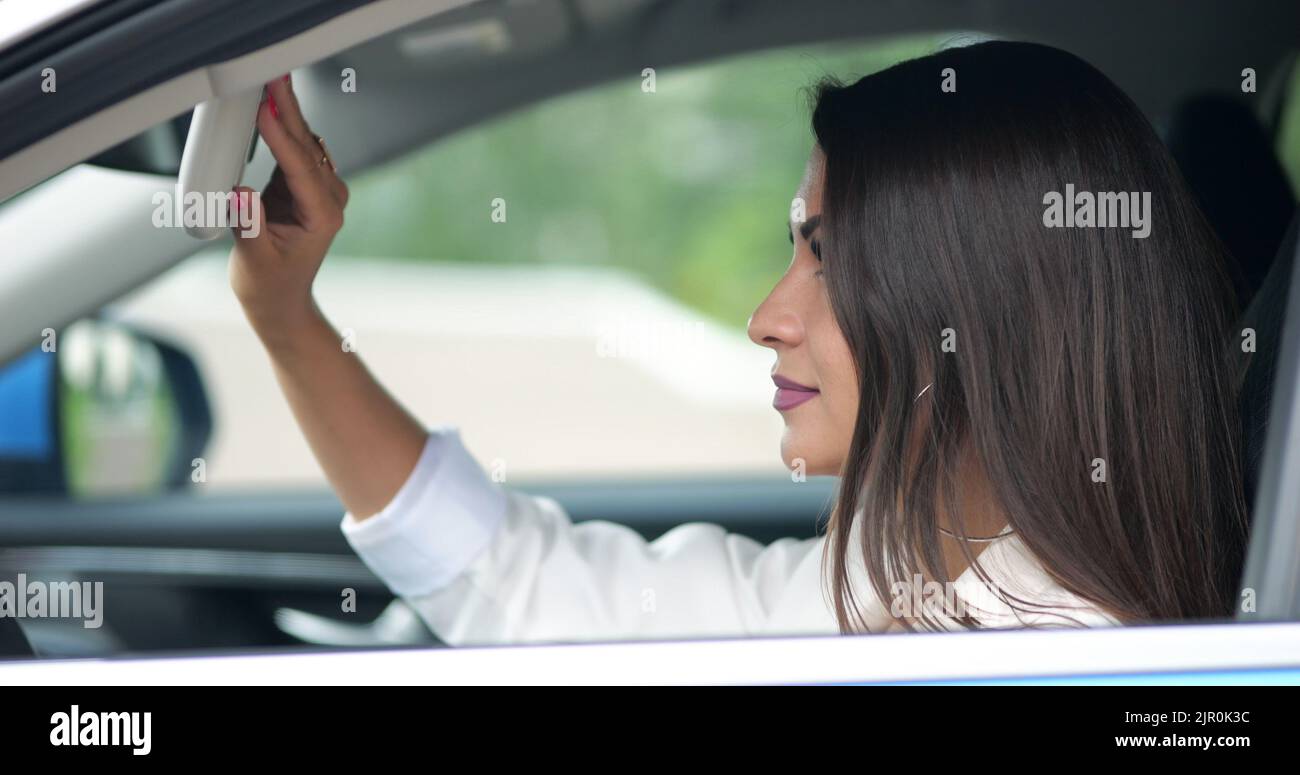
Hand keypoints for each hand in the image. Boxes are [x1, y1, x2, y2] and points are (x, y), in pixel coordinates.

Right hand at [229, 75, 348, 343]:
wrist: (280, 300)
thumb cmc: (269, 286)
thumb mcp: (254, 260)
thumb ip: (248, 226)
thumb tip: (240, 193)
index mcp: (322, 216)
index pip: (300, 167)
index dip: (281, 136)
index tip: (265, 110)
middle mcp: (328, 199)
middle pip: (305, 146)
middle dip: (287, 110)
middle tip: (273, 78)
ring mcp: (318, 190)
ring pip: (301, 142)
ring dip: (284, 112)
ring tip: (269, 80)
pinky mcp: (303, 185)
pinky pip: (292, 148)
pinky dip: (279, 126)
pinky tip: (267, 103)